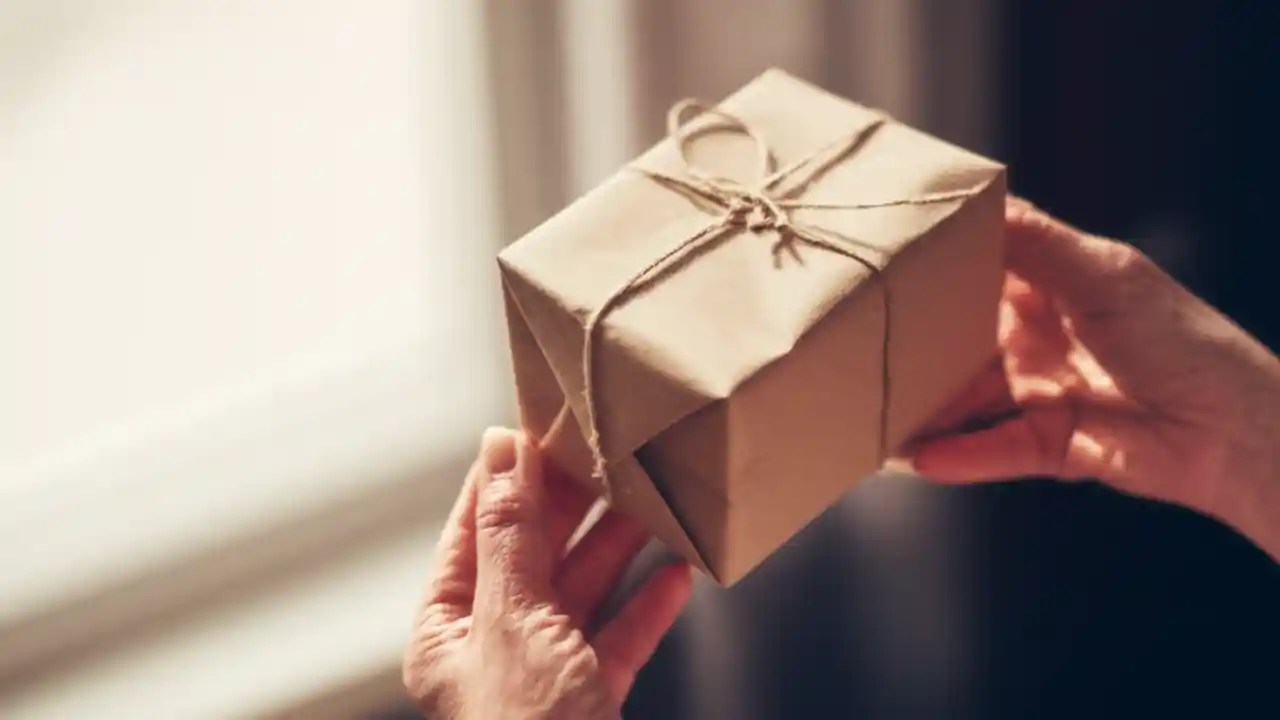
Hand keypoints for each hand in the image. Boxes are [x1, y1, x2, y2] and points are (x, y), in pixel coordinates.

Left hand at [403, 428, 691, 718]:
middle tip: (608, 454)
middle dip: (572, 507)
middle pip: (532, 557)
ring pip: (581, 593)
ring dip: (617, 548)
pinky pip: (618, 639)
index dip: (505, 477)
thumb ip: (513, 534)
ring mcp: (542, 676)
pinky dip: (645, 607)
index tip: (537, 425)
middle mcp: (489, 649)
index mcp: (447, 629)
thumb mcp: (515, 620)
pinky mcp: (589, 700)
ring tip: (652, 501)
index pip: (474, 531)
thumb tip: (499, 451)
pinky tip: (675, 573)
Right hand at [908, 198, 1279, 558]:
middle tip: (859, 337)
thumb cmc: (1179, 336)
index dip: (935, 262)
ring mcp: (1038, 393)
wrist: (1235, 427)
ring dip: (924, 408)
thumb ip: (1035, 242)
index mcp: (1049, 287)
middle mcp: (1036, 338)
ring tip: (875, 408)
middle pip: (957, 337)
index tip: (881, 252)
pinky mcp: (1046, 446)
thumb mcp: (1103, 273)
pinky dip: (957, 455)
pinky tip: (917, 456)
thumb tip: (974, 201)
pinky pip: (990, 450)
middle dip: (913, 340)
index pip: (977, 268)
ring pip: (964, 400)